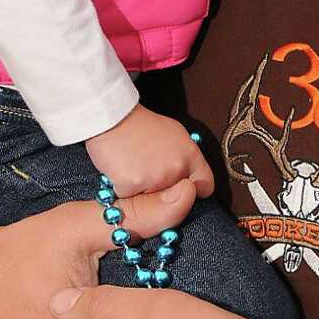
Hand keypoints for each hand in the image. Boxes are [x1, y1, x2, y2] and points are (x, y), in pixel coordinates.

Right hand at [86, 104, 213, 201]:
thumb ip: (184, 156)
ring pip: (151, 200)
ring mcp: (156, 178)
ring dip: (142, 191)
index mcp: (190, 155)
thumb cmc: (140, 125)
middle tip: (149, 171)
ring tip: (134, 166)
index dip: (194, 190)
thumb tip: (189, 175)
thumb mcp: (174, 134)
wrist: (113, 118)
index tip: (185, 189)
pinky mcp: (134, 184)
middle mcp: (177, 167)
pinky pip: (129, 198)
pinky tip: (121, 170)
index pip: (205, 186)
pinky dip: (123, 189)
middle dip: (164, 190)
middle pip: (176, 197)